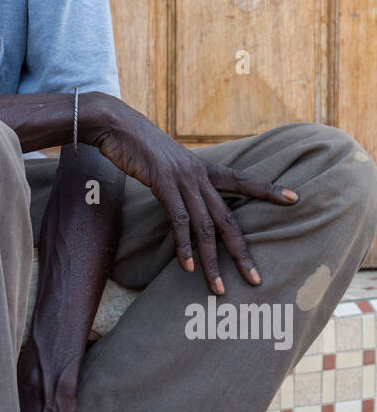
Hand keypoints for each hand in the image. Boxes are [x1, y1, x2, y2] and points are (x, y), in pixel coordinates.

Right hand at [82, 97, 298, 294]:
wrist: (117, 124)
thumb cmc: (138, 144)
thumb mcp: (166, 162)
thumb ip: (180, 180)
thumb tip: (184, 199)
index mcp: (202, 168)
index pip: (242, 181)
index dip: (267, 189)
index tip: (294, 199)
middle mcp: (198, 175)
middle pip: (227, 218)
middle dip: (242, 252)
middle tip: (255, 279)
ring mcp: (183, 179)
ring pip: (205, 226)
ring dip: (212, 261)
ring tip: (218, 287)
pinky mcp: (163, 183)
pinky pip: (178, 220)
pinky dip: (184, 245)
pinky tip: (188, 266)